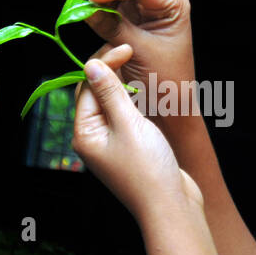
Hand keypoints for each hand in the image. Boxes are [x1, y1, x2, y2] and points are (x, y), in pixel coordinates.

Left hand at [72, 43, 202, 221]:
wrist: (171, 207)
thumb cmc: (148, 169)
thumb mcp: (128, 124)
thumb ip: (110, 93)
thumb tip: (91, 65)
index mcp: (84, 133)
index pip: (86, 87)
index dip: (104, 63)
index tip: (126, 48)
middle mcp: (93, 138)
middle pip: (96, 93)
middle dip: (112, 72)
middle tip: (132, 52)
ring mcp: (111, 144)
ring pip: (112, 103)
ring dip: (125, 86)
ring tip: (141, 71)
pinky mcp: (129, 148)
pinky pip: (125, 117)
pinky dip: (134, 102)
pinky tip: (147, 94)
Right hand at [83, 0, 194, 103]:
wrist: (171, 102)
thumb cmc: (164, 80)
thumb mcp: (138, 52)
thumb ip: (113, 27)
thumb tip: (87, 8)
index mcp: (173, 4)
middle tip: (89, 0)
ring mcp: (144, 3)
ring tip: (90, 3)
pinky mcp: (130, 12)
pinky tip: (93, 7)